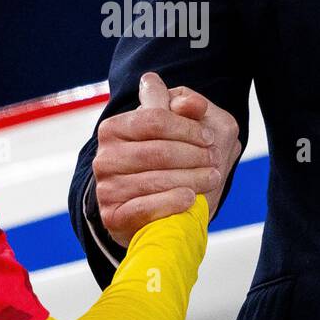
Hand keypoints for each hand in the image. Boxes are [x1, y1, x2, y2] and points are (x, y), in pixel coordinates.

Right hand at [93, 72, 241, 246]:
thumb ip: (182, 108)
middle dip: (194, 154)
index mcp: (112, 128)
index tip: (209, 136)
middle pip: (158, 151)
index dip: (187, 127)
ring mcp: (106, 188)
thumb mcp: (170, 128)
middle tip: (215, 158)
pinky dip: (171, 201)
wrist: (143, 208)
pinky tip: (190, 197)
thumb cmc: (158, 160)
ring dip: (192, 178)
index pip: (155, 119)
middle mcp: (104, 157)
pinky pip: (145, 208)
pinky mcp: (112, 216)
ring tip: (212, 177)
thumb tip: (194, 103)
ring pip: (155, 180)